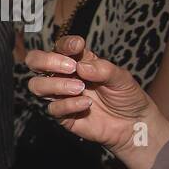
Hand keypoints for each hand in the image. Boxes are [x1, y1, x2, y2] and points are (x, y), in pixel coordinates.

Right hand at [25, 35, 154, 158]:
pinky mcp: (62, 115)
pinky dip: (68, 104)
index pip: (60, 47)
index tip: (78, 46)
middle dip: (47, 61)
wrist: (133, 123)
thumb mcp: (121, 78)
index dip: (64, 44)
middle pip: (36, 62)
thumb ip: (103, 69)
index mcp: (78, 62)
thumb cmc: (126, 97)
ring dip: (56, 84)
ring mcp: (61, 96)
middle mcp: (64, 76)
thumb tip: (81, 66)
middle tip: (70, 68)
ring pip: (37, 86)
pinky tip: (86, 104)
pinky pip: (53, 108)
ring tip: (79, 88)